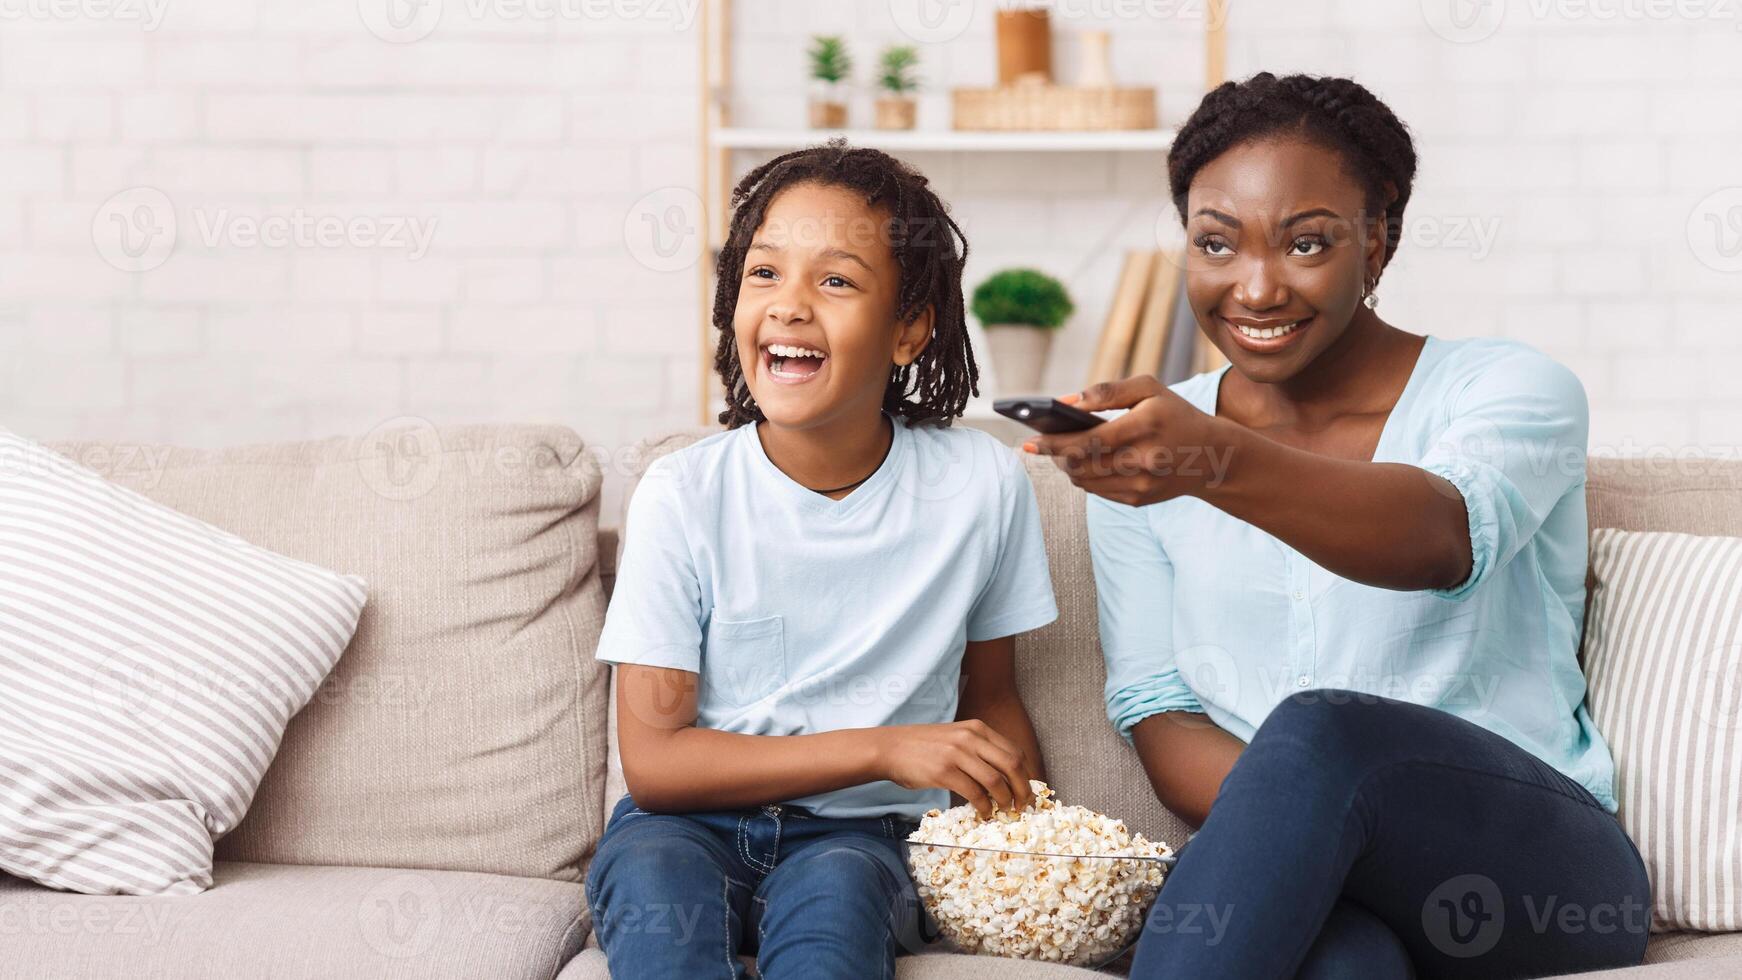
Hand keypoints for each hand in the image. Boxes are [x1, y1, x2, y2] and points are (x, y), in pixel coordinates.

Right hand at [875, 720, 1035, 817]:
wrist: (890, 748)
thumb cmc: (923, 746)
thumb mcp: (956, 738)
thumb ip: (979, 751)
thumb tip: (1005, 778)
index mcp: (978, 729)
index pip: (1015, 752)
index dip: (1027, 774)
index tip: (1029, 791)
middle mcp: (971, 738)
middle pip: (1012, 765)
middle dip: (1023, 789)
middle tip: (1023, 806)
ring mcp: (957, 754)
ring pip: (996, 781)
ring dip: (1005, 800)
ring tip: (1004, 811)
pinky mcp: (944, 772)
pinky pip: (975, 793)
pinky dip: (984, 807)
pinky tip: (983, 813)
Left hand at [1022, 377, 1227, 507]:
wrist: (1213, 457)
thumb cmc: (1175, 415)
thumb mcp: (1149, 388)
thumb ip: (1106, 391)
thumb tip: (1066, 401)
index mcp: (1145, 426)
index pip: (1088, 441)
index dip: (1054, 443)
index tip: (1030, 441)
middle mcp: (1144, 460)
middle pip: (1080, 465)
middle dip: (1055, 455)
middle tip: (1041, 444)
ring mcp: (1141, 485)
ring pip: (1084, 481)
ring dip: (1067, 467)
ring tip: (1062, 452)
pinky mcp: (1138, 500)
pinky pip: (1097, 491)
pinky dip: (1085, 476)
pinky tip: (1085, 463)